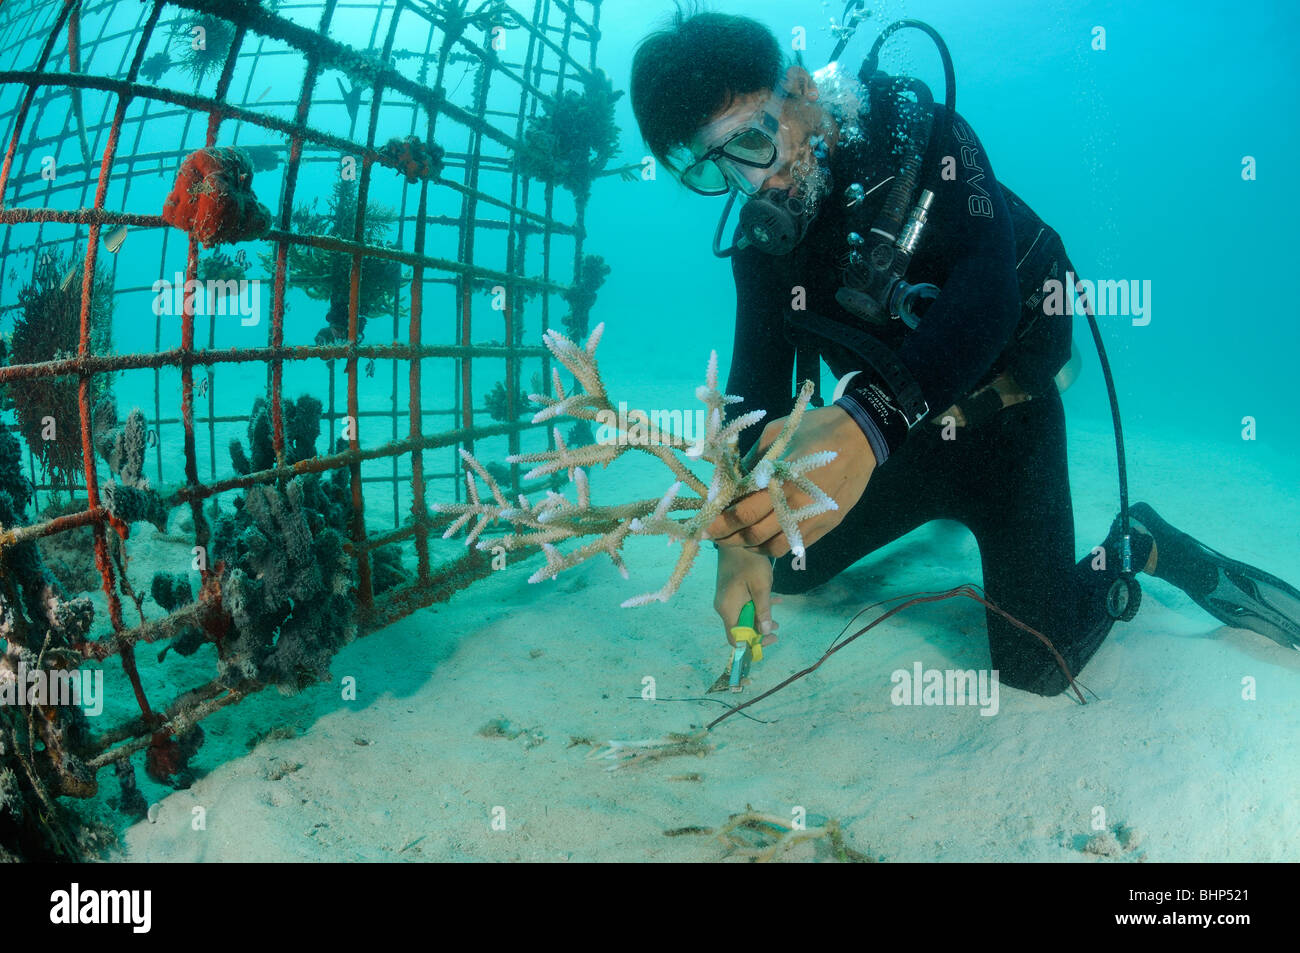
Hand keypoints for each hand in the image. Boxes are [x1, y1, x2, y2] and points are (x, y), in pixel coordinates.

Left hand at [706, 405, 875, 557]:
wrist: (862, 436)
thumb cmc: (816, 428)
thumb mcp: (776, 434)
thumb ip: (752, 460)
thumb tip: (732, 478)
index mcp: (780, 480)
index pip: (742, 512)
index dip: (720, 523)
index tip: (703, 526)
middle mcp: (795, 504)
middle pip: (754, 534)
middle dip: (729, 538)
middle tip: (714, 536)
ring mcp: (811, 518)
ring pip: (772, 547)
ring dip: (750, 546)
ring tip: (737, 539)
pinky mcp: (825, 525)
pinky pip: (793, 546)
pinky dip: (773, 547)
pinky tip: (763, 538)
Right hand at [714, 545, 777, 645]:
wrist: (737, 539)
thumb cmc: (750, 562)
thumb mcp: (761, 587)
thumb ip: (763, 611)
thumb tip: (765, 632)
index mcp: (728, 609)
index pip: (735, 638)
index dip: (752, 643)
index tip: (769, 638)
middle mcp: (724, 607)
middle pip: (740, 628)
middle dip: (759, 630)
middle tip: (776, 626)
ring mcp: (726, 598)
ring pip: (743, 616)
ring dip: (760, 618)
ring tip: (776, 617)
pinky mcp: (731, 591)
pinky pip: (743, 605)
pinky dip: (757, 605)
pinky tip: (774, 600)